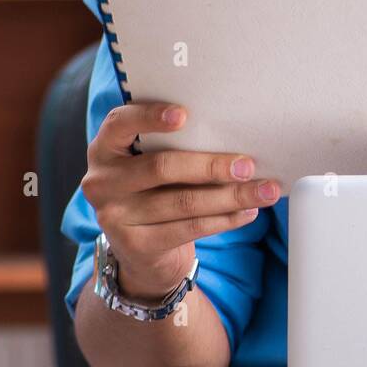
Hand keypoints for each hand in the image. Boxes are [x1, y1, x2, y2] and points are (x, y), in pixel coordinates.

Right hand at [78, 103, 280, 301]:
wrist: (143, 252)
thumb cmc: (156, 193)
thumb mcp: (154, 165)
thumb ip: (176, 148)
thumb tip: (234, 141)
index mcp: (106, 148)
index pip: (121, 123)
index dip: (150, 117)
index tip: (185, 114)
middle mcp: (103, 181)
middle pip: (162, 167)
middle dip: (211, 166)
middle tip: (248, 166)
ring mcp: (114, 216)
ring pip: (182, 202)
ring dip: (230, 196)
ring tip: (264, 191)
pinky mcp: (135, 245)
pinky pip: (189, 228)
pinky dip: (225, 219)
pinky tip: (248, 212)